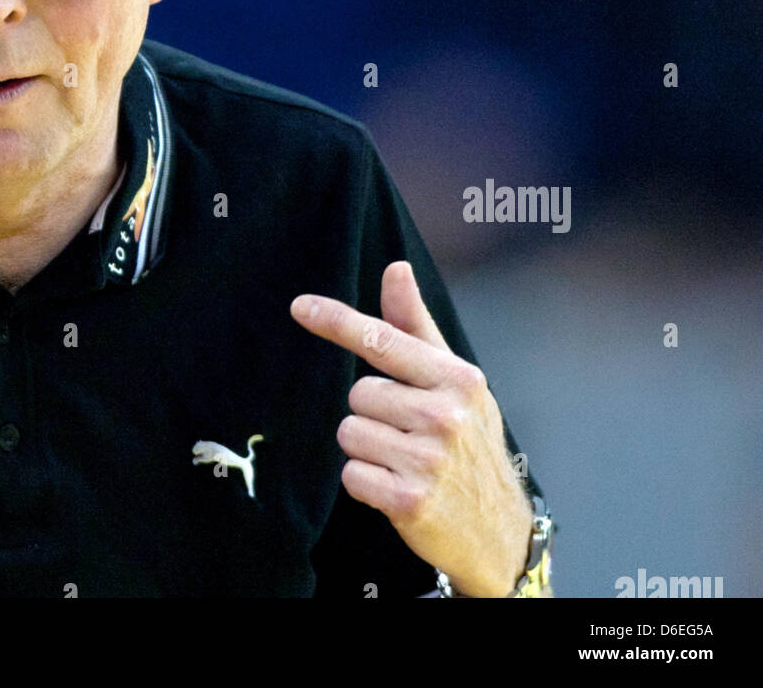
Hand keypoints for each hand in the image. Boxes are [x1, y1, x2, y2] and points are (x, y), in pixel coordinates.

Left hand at [291, 260, 532, 596]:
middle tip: (411, 435)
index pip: (384, 340)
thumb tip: (395, 268)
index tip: (300, 307)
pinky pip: (351, 474)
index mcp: (457, 378)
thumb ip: (415, 326)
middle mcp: (446, 415)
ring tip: (405, 463)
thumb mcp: (453, 382)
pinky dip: (366, 484)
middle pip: (358, 393)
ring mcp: (429, 460)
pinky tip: (398, 490)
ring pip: (350, 433)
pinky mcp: (410, 501)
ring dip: (368, 450)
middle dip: (374, 414)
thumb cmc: (468, 444)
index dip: (338, 321)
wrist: (499, 531)